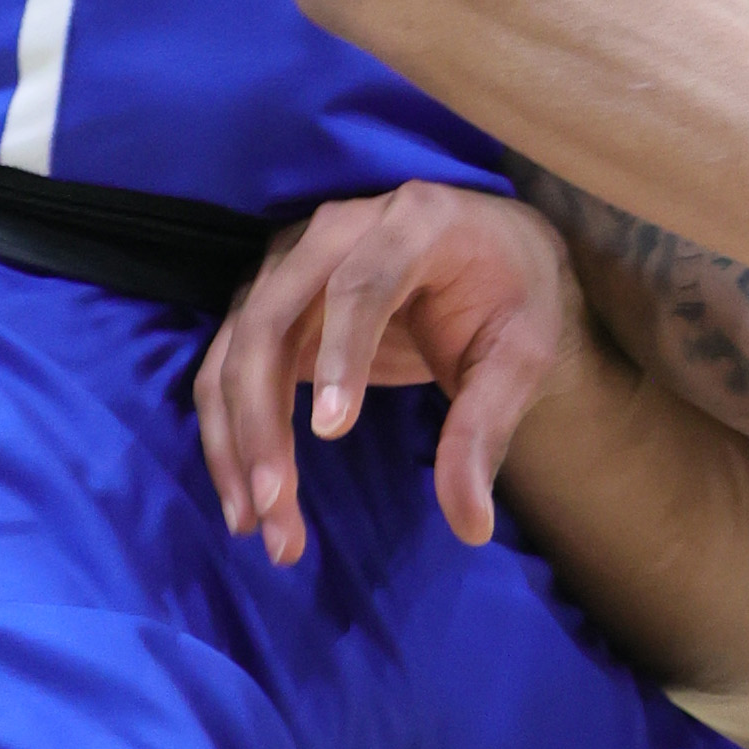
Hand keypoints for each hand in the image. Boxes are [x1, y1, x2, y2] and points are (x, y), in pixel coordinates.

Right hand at [195, 181, 588, 565]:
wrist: (492, 253)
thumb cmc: (511, 296)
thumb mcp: (522, 356)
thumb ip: (486, 429)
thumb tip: (471, 525)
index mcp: (415, 222)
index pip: (362, 285)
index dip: (341, 354)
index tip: (332, 431)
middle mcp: (336, 230)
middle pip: (273, 321)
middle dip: (263, 422)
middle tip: (276, 508)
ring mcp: (291, 262)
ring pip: (236, 351)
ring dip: (235, 441)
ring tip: (259, 525)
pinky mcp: (267, 299)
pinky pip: (226, 366)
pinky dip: (226, 433)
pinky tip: (245, 499)